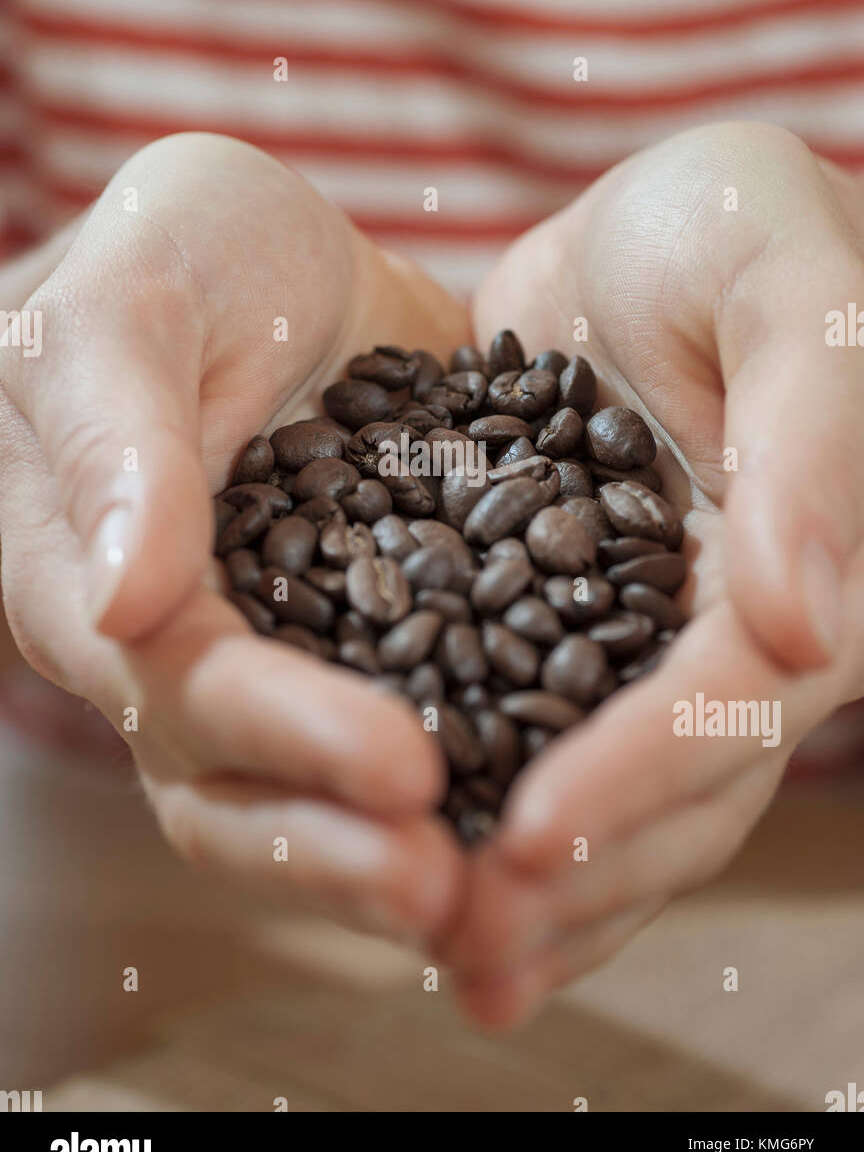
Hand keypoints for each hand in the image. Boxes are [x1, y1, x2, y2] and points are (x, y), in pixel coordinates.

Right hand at [0, 132, 470, 941]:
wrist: (275, 252)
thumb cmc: (177, 254)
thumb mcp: (136, 301)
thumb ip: (116, 436)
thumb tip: (123, 603)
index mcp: (93, 576)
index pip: (175, 683)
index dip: (283, 737)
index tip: (401, 770)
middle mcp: (176, 647)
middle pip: (232, 783)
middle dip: (336, 847)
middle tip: (453, 888)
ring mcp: (278, 654)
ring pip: (311, 792)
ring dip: (393, 854)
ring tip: (503, 899)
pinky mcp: (377, 640)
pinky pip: (414, 726)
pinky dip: (472, 782)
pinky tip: (553, 821)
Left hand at [439, 122, 863, 1025]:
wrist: (636, 224)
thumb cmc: (733, 226)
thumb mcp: (782, 288)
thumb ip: (811, 442)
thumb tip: (804, 618)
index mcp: (803, 561)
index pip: (736, 695)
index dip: (649, 768)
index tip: (539, 830)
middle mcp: (727, 624)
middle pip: (673, 781)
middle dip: (583, 868)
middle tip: (471, 941)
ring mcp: (638, 634)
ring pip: (604, 783)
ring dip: (536, 882)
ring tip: (448, 959)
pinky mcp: (551, 619)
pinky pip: (527, 727)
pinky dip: (487, 802)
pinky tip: (418, 867)